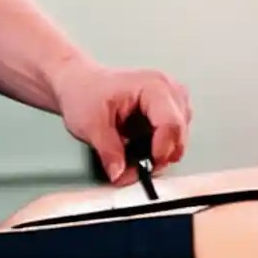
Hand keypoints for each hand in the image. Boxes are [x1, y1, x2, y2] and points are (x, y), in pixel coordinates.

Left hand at [51, 61, 191, 184]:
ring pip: (178, 137)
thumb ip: (109, 152)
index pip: (171, 123)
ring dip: (158, 153)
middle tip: (132, 169)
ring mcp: (171, 99)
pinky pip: (173, 135)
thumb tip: (120, 173)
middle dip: (157, 157)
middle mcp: (167, 90)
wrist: (78, 83)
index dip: (161, 150)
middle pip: (178, 133)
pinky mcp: (168, 109)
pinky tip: (139, 147)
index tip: (145, 167)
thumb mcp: (91, 124)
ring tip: (131, 155)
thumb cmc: (85, 92)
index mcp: (153, 86)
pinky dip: (157, 147)